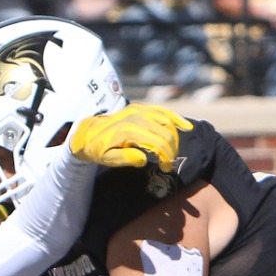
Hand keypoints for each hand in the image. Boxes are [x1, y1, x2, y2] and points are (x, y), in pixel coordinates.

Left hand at [70, 103, 194, 169]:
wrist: (88, 132)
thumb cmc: (99, 149)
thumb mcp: (108, 159)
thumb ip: (125, 158)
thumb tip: (144, 158)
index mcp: (130, 131)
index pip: (159, 143)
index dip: (167, 157)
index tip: (165, 168)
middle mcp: (137, 117)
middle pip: (167, 133)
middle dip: (172, 150)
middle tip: (168, 163)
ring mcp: (140, 110)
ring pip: (168, 122)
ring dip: (175, 138)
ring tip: (172, 151)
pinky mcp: (141, 107)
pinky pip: (163, 111)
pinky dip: (176, 118)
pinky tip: (187, 127)